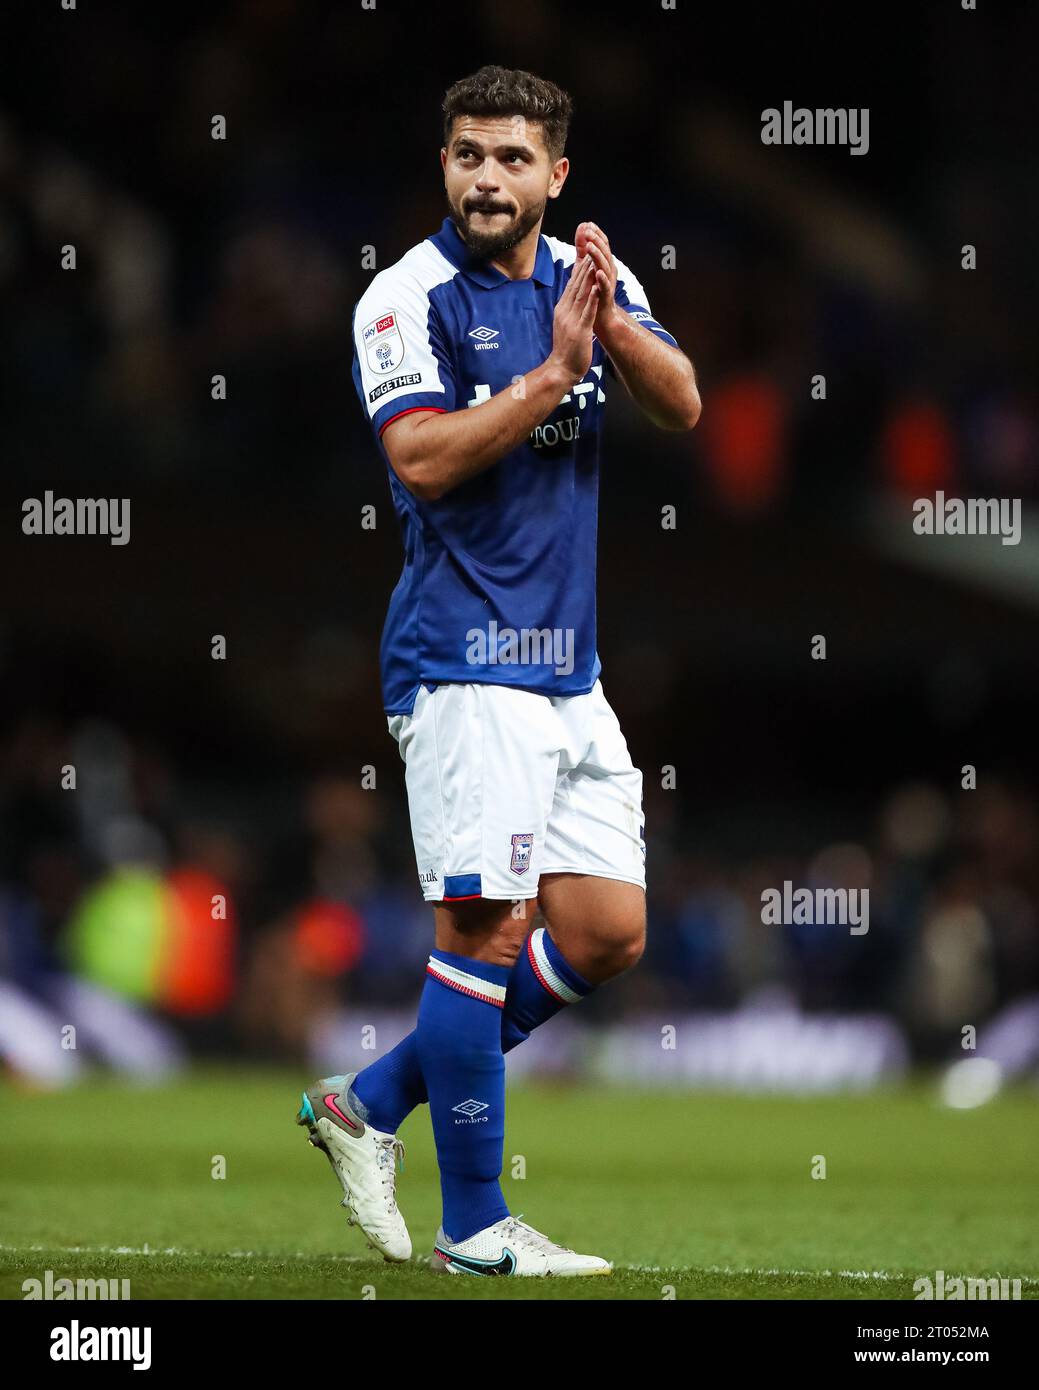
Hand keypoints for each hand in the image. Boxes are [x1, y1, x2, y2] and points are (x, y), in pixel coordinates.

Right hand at [548, 252, 599, 385]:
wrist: (560, 369)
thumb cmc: (566, 349)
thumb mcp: (565, 325)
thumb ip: (569, 310)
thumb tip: (573, 298)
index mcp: (562, 310)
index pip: (571, 286)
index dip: (579, 270)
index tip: (585, 255)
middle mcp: (565, 312)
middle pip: (576, 286)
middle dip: (584, 268)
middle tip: (591, 250)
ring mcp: (572, 321)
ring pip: (582, 295)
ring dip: (589, 278)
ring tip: (595, 262)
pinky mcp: (580, 331)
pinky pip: (587, 312)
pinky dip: (593, 299)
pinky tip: (598, 288)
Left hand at [575, 221, 620, 337]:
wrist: (601, 318)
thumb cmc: (593, 292)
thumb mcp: (587, 269)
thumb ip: (584, 250)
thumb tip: (582, 229)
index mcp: (603, 264)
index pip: (601, 245)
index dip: (595, 234)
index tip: (587, 224)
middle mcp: (608, 271)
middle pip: (604, 252)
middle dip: (596, 240)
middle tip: (588, 230)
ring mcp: (608, 283)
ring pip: (605, 266)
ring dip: (597, 255)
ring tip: (589, 246)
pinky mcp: (607, 297)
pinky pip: (606, 286)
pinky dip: (602, 279)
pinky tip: (598, 272)